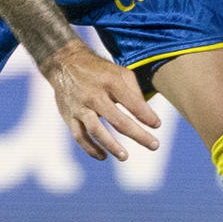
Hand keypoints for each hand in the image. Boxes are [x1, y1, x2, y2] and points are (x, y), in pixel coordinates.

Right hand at [41, 40, 162, 161]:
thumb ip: (134, 92)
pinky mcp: (69, 116)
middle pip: (118, 120)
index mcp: (110, 82)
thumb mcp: (120, 73)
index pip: (132, 102)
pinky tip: (103, 156)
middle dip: (138, 134)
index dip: (146, 115)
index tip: (157, 125)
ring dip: (112, 146)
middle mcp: (94, 95)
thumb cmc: (100, 71)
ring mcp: (80, 107)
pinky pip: (79, 136)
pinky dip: (90, 148)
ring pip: (96, 130)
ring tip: (125, 157)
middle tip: (154, 145)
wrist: (65, 64)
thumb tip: (147, 116)